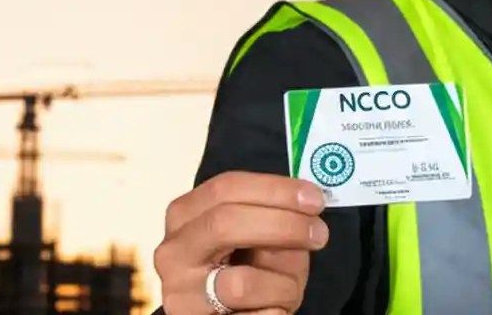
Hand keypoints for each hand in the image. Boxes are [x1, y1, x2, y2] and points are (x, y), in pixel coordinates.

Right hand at [154, 171, 328, 313]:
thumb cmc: (242, 268)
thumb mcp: (254, 236)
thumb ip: (271, 217)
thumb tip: (307, 204)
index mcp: (184, 215)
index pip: (226, 188)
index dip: (275, 190)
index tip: (314, 199)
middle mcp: (173, 253)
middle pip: (225, 223)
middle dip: (283, 225)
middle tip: (319, 234)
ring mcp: (179, 294)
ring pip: (242, 283)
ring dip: (283, 284)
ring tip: (291, 287)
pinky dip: (275, 311)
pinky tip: (274, 307)